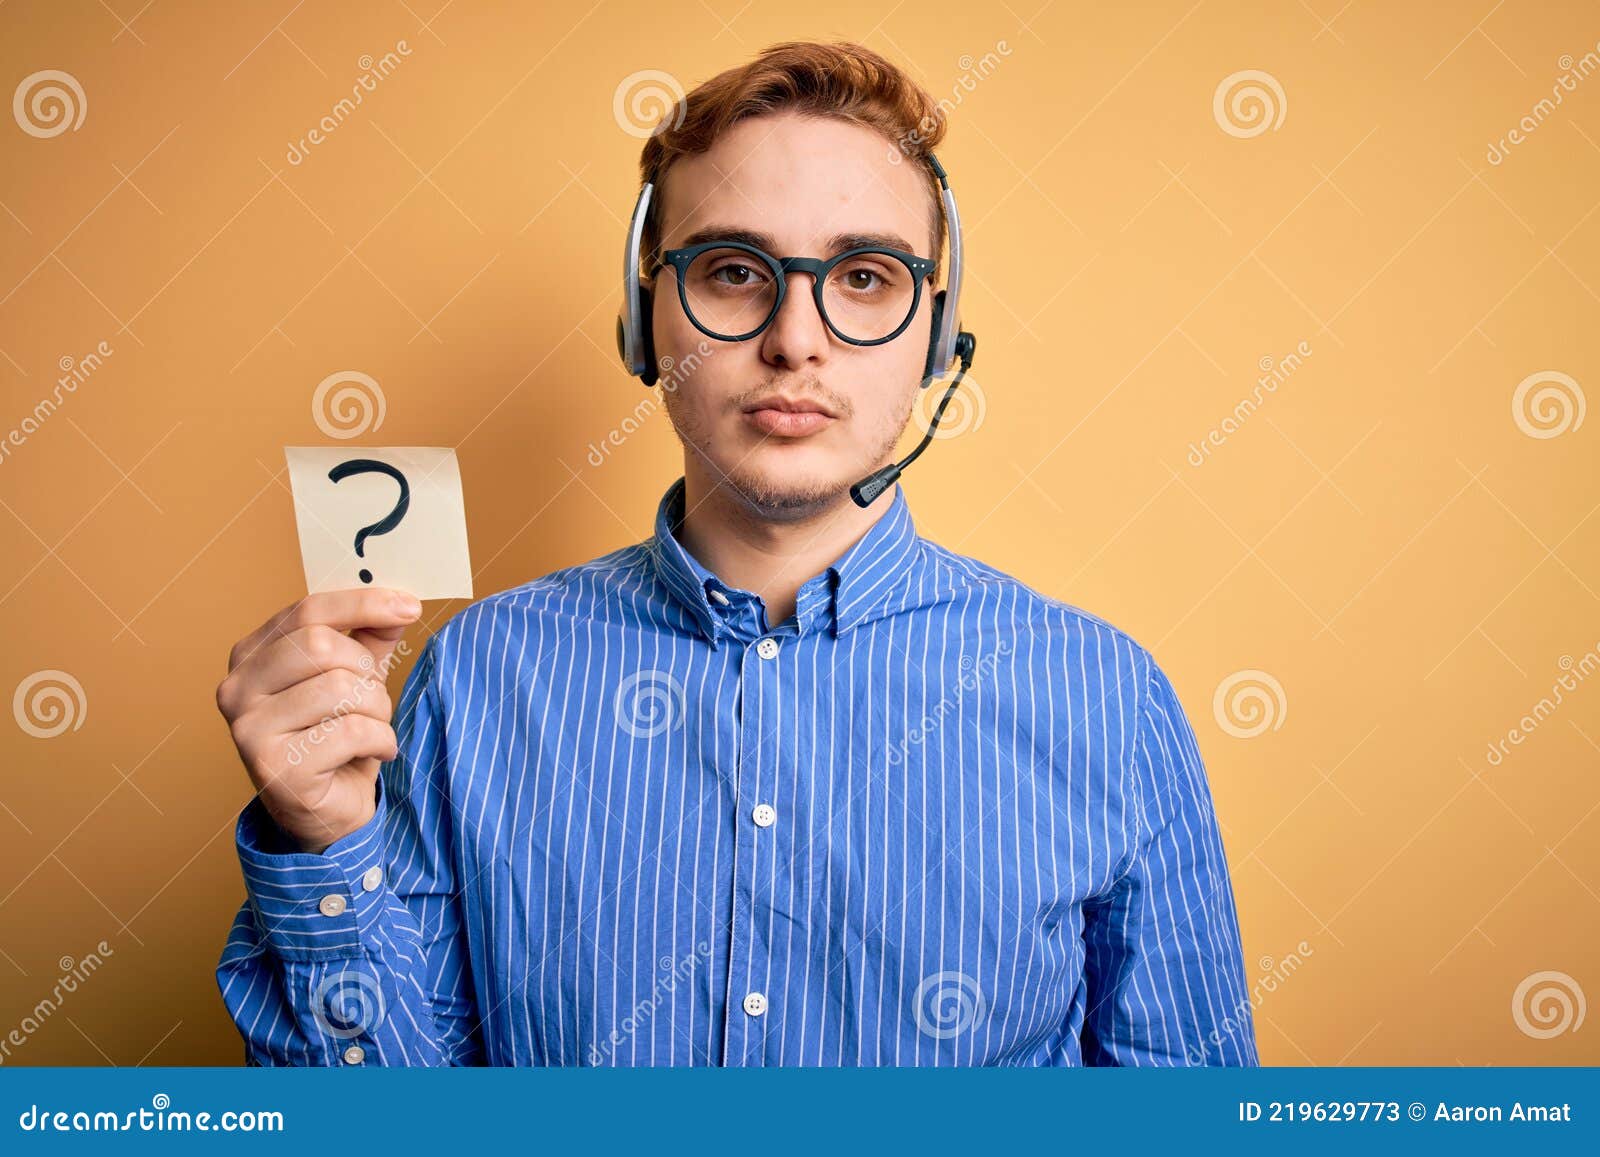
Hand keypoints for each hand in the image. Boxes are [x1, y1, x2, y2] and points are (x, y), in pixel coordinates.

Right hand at [216, 588, 422, 853]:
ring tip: (372, 730)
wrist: (328, 811)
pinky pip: (352, 731)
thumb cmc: (338, 737)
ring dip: (376, 709)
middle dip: (367, 672)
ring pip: (340, 688)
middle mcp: (237, 690)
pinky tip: (375, 752)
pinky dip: (380, 740)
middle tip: (375, 700)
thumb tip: (400, 604)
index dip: (363, 603)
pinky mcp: (275, 768)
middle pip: (321, 645)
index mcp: (250, 656)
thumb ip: (370, 638)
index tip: (410, 606)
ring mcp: (249, 731)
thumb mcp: (357, 677)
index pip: (307, 611)